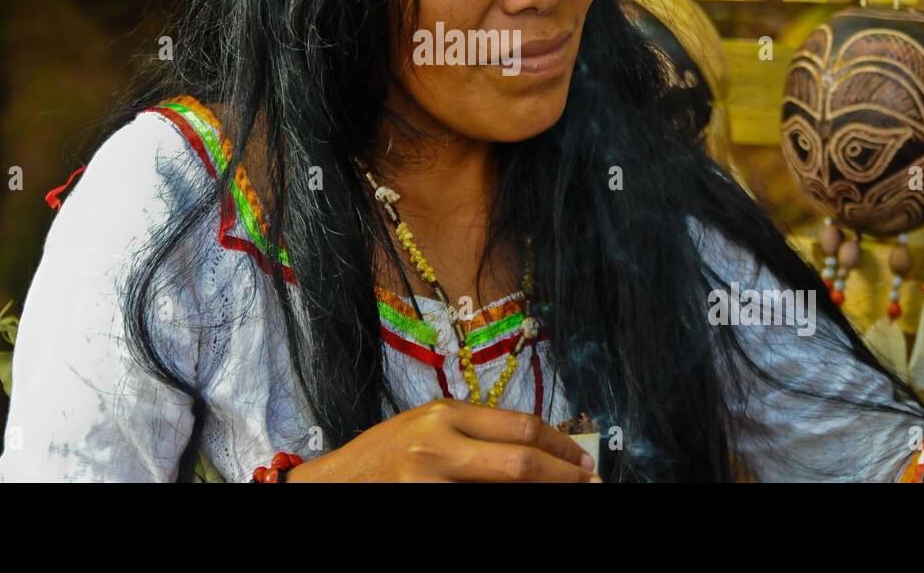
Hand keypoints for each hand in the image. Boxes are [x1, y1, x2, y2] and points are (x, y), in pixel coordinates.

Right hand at [284, 399, 599, 481]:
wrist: (333, 485)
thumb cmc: (381, 457)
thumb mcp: (427, 428)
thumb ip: (474, 434)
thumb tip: (536, 451)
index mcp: (444, 414)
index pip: (521, 427)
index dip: (560, 446)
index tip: (582, 460)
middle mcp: (437, 446)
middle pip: (521, 463)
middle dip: (564, 476)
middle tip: (590, 483)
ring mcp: (429, 483)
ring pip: (505, 492)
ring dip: (543, 497)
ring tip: (567, 496)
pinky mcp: (423, 507)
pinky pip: (479, 509)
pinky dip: (506, 509)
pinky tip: (525, 510)